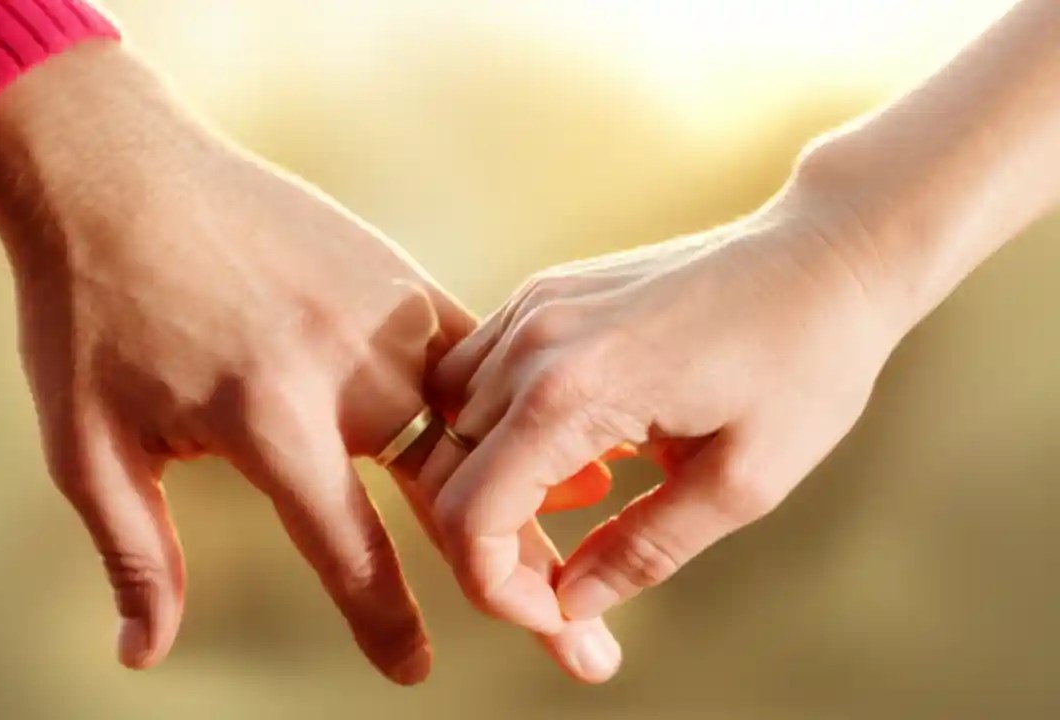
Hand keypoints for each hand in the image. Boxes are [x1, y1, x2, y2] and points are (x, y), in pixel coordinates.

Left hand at [0, 42, 618, 683]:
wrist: (112, 171)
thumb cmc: (86, 312)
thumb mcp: (87, 446)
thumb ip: (136, 554)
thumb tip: (144, 655)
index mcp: (270, 419)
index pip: (350, 548)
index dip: (386, 622)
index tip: (413, 671)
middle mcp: (349, 369)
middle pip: (451, 490)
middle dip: (510, 567)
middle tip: (573, 635)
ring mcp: (384, 313)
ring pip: (475, 419)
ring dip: (528, 479)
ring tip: (588, 522)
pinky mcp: (395, 274)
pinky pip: (468, 351)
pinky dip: (501, 398)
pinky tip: (537, 424)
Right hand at [422, 180, 899, 635]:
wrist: (825, 255)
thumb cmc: (805, 363)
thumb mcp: (742, 483)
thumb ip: (643, 551)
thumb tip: (571, 606)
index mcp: (573, 392)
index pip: (470, 516)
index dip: (497, 588)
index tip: (556, 616)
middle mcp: (532, 342)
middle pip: (450, 475)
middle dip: (494, 547)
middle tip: (566, 584)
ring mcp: (531, 308)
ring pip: (451, 428)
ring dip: (491, 485)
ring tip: (577, 507)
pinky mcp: (542, 294)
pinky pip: (476, 378)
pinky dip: (499, 432)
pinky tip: (572, 450)